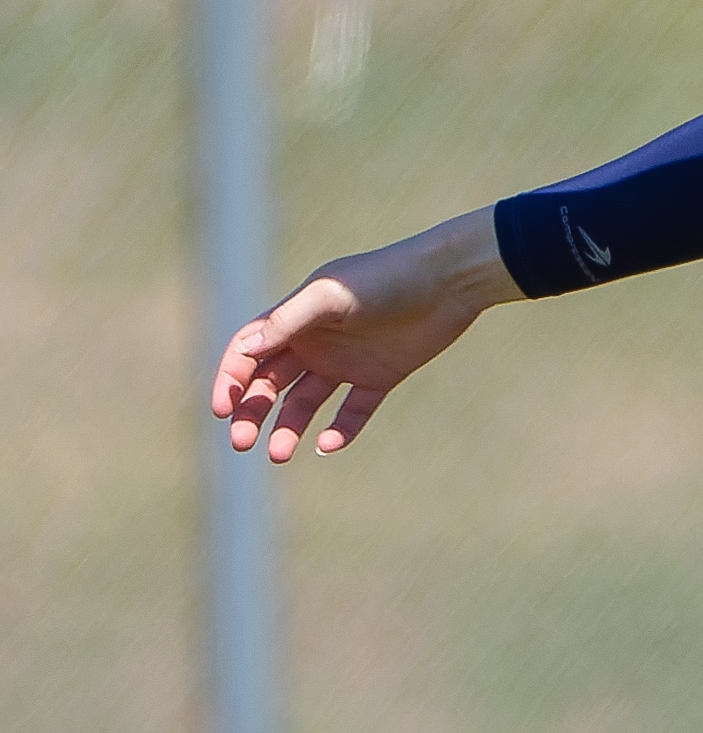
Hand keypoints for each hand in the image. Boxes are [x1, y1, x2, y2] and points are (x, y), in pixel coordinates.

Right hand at [211, 208, 522, 461]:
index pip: (249, 352)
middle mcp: (315, 342)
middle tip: (242, 443)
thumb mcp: (332, 296)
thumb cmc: (387, 277)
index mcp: (296, 318)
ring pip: (305, 402)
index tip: (223, 410)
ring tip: (279, 455)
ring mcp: (347, 361)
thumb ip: (289, 320)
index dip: (231, 380)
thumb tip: (244, 349)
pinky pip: (354, 410)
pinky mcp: (380, 376)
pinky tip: (328, 444)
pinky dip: (340, 429)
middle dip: (252, 413)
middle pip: (269, 384)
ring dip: (288, 428)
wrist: (450, 280)